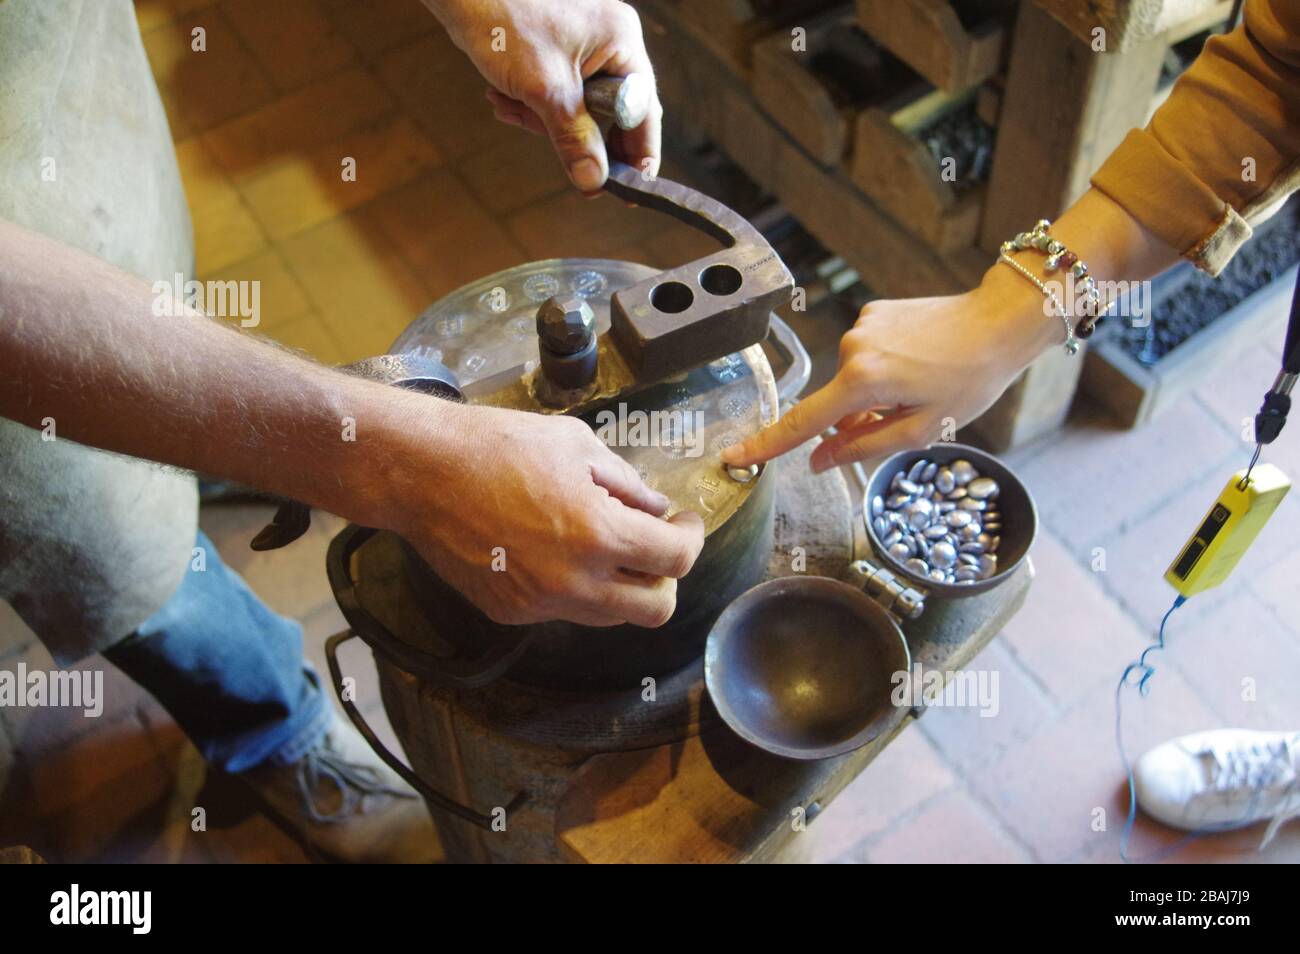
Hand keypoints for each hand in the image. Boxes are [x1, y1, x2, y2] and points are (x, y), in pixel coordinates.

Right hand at [378, 399, 703, 627]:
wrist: (421, 472)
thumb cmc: (498, 446)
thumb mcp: (578, 446)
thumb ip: (627, 484)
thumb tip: (655, 508)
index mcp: (598, 534)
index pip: (675, 560)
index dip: (690, 539)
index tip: (685, 522)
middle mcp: (573, 582)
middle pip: (654, 609)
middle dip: (666, 578)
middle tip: (656, 545)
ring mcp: (539, 604)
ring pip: (609, 615)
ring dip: (622, 586)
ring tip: (607, 544)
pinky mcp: (510, 612)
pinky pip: (563, 611)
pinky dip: (576, 588)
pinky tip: (557, 550)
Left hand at [426, 0, 662, 191]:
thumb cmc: (506, 25)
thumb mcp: (546, 90)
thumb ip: (574, 139)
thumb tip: (593, 182)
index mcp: (621, 42)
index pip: (643, 110)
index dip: (636, 153)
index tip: (629, 189)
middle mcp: (610, 43)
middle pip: (610, 113)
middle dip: (573, 133)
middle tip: (554, 150)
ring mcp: (585, 47)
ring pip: (579, 109)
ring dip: (543, 118)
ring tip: (510, 106)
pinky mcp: (559, 53)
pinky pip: (558, 95)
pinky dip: (533, 105)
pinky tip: (504, 99)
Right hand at [721, 270, 1058, 471]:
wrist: (1000, 321)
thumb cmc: (971, 379)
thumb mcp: (922, 429)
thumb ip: (863, 446)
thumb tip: (819, 461)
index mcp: (863, 382)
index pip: (804, 422)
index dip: (768, 445)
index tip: (735, 457)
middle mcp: (853, 348)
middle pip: (836, 402)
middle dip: (859, 419)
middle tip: (909, 415)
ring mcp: (862, 325)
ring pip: (852, 379)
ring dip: (873, 393)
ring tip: (921, 385)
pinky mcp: (873, 311)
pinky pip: (866, 354)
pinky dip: (883, 367)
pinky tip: (918, 361)